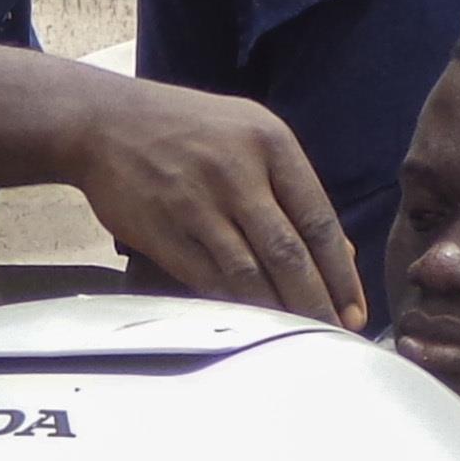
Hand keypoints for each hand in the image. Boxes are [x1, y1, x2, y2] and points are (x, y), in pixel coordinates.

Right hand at [60, 81, 367, 328]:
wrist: (104, 122)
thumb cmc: (185, 128)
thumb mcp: (249, 134)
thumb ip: (293, 189)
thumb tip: (341, 252)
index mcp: (270, 143)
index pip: (318, 219)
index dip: (341, 273)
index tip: (355, 308)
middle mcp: (238, 172)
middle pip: (290, 254)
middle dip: (318, 303)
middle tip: (336, 334)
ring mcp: (198, 203)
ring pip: (251, 274)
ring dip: (280, 313)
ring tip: (301, 338)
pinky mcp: (165, 231)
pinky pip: (209, 280)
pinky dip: (236, 306)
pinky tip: (256, 324)